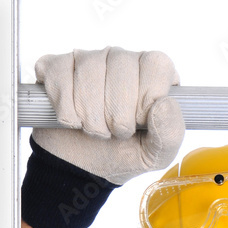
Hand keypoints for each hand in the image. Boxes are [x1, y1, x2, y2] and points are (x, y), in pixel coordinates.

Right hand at [32, 46, 184, 184]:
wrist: (80, 169)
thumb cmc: (120, 155)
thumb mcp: (154, 156)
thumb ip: (170, 134)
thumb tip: (165, 105)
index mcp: (152, 74)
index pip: (156, 64)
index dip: (146, 97)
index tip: (139, 122)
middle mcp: (122, 60)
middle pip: (121, 65)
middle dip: (116, 113)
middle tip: (115, 132)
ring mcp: (88, 59)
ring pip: (89, 71)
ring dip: (90, 116)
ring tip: (94, 129)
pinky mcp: (57, 66)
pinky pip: (60, 76)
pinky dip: (66, 110)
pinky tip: (73, 121)